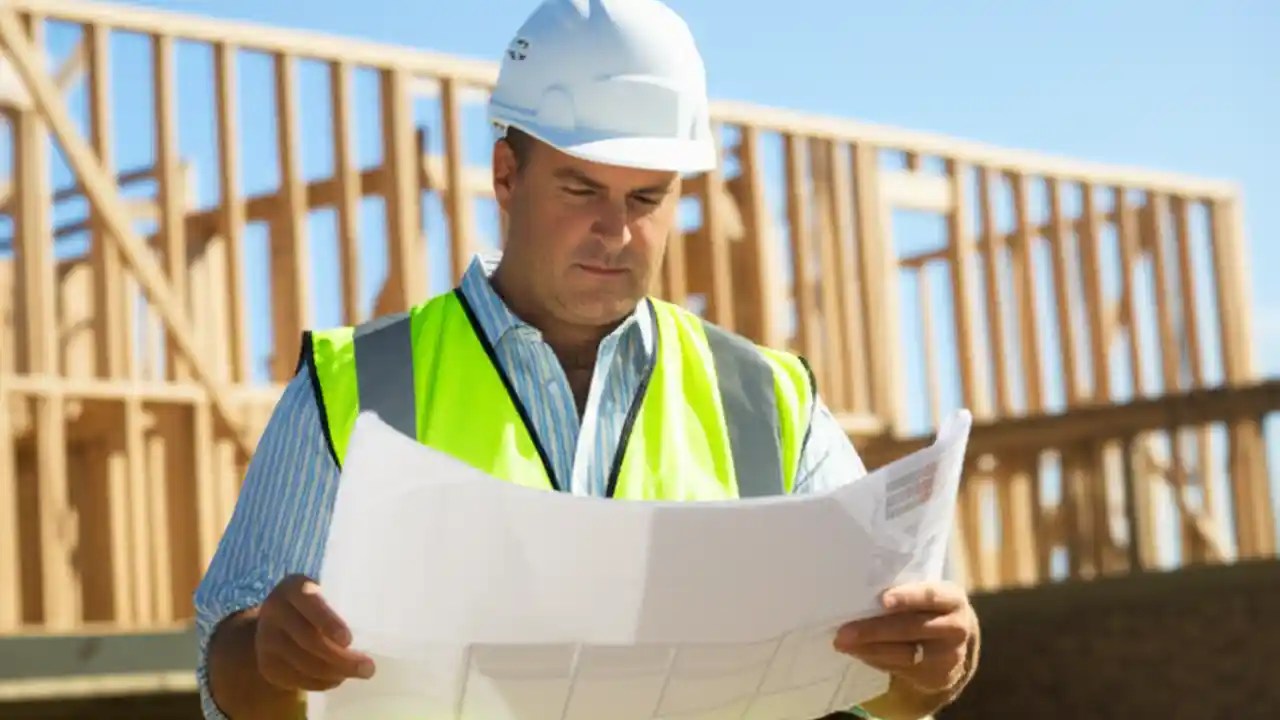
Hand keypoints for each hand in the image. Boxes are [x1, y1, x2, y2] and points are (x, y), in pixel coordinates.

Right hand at [255, 574, 375, 691]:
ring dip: (335, 673)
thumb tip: (382, 625)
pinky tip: (337, 678)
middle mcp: (274, 611)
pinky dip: (321, 682)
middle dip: (341, 658)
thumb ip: (344, 601)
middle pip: (309, 640)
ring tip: (358, 673)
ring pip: (304, 664)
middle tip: (369, 667)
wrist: (274, 621)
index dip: (328, 622)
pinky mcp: (266, 664)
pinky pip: (297, 679)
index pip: (310, 603)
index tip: (349, 640)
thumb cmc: (315, 603)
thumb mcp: (325, 591)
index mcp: (294, 587)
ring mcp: (266, 639)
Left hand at [832, 580, 976, 694]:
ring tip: (842, 643)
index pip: (930, 596)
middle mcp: (956, 627)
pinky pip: (900, 668)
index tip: (882, 600)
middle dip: (874, 630)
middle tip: (843, 632)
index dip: (907, 598)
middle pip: (911, 628)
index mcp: (952, 599)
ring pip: (904, 653)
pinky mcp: (938, 677)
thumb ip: (904, 591)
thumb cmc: (928, 607)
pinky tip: (858, 652)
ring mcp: (949, 656)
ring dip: (869, 649)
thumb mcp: (926, 594)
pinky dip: (875, 660)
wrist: (955, 642)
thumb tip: (856, 591)